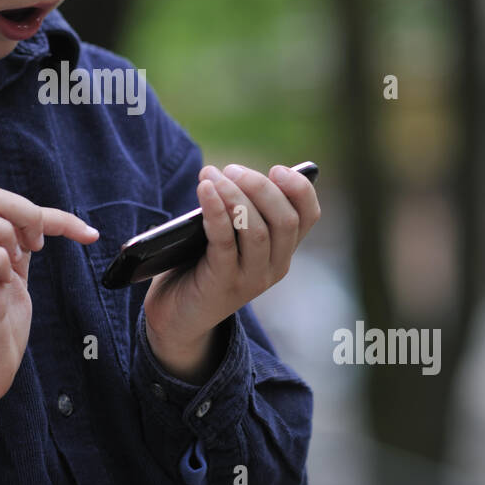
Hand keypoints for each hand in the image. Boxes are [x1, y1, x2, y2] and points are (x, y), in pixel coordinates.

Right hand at [0, 186, 98, 425]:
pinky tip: (7, 286)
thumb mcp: (14, 278)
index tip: (86, 235)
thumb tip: (42, 224)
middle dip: (25, 211)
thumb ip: (19, 250)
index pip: (10, 203)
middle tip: (38, 245)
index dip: (55, 213)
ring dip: (6, 237)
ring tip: (18, 265)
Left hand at [142, 164, 319, 375]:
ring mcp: (251, 279)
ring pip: (257, 231)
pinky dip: (215, 211)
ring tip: (210, 175)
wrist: (177, 315)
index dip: (298, 188)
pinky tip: (205, 190)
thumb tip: (232, 174)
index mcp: (282, 250)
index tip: (277, 168)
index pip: (308, 215)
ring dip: (234, 196)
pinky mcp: (223, 284)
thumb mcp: (230, 236)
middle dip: (260, 187)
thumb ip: (240, 210)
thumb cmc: (201, 264)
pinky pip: (224, 243)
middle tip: (230, 169)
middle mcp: (274, 266)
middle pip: (285, 220)